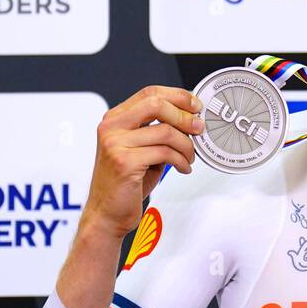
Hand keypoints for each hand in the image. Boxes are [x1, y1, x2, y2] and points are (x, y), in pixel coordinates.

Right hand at [81, 84, 204, 238]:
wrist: (107, 214)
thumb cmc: (126, 183)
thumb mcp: (140, 149)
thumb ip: (157, 131)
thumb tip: (190, 118)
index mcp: (114, 119)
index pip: (149, 94)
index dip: (177, 96)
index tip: (195, 106)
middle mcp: (111, 127)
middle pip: (156, 105)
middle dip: (184, 117)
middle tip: (199, 130)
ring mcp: (115, 143)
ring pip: (166, 132)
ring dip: (186, 146)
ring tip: (189, 158)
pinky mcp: (124, 162)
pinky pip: (165, 153)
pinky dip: (181, 161)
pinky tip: (183, 168)